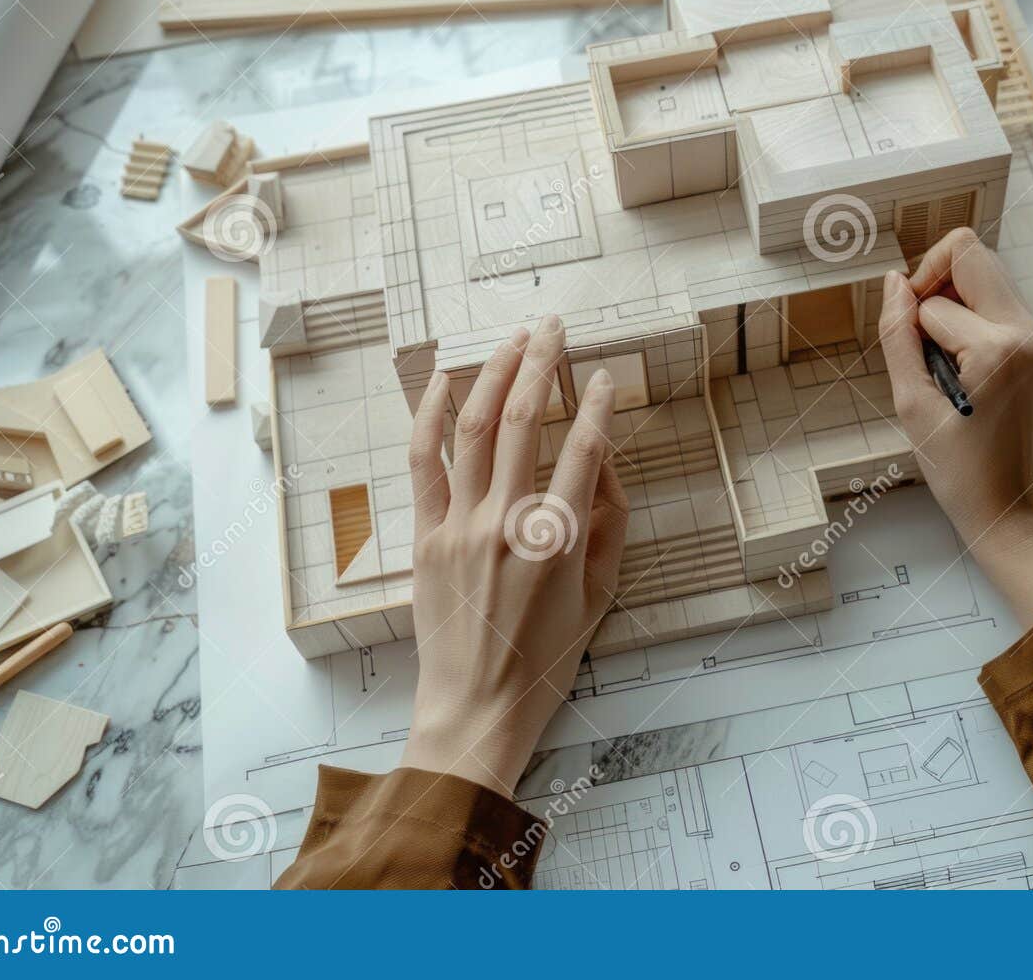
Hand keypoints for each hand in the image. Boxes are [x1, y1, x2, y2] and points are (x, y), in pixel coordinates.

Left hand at [401, 315, 629, 795]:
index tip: (601, 376)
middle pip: (522, 421)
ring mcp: (461, 527)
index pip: (583, 450)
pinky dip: (430, 414)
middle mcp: (508, 525)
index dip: (595, 404)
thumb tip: (601, 459)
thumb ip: (608, 523)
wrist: (476, 706)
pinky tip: (444, 379)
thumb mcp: (600, 595)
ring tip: (511, 339)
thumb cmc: (545, 659)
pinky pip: (424, 461)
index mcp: (559, 542)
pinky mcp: (426, 537)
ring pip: (473, 429)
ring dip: (494, 374)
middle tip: (553, 326)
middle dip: (540, 364)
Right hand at [879, 229, 1032, 626]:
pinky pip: (1001, 311)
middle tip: (919, 338)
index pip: (933, 299)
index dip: (908, 325)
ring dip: (953, 307)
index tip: (910, 364)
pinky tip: (964, 378)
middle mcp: (1031, 333)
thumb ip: (898, 338)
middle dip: (933, 282)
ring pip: (987, 280)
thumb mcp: (914, 409)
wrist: (1024, 523)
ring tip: (943, 367)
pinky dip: (973, 326)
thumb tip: (893, 283)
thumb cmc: (967, 480)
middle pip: (972, 254)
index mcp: (1001, 347)